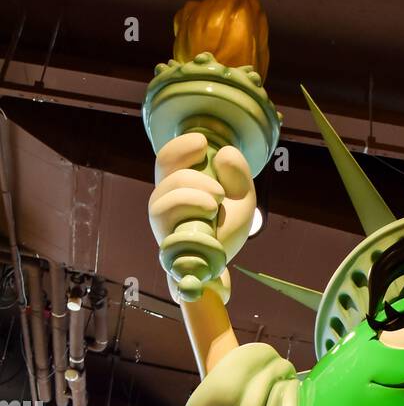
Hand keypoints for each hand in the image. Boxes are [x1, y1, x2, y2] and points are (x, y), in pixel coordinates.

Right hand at [148, 132, 255, 301]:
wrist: (220, 262)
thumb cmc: (226, 226)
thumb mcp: (241, 196)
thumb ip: (239, 174)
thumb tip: (224, 154)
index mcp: (178, 183)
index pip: (167, 159)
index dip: (180, 147)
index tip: (203, 144)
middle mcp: (164, 200)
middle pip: (164, 173)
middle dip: (193, 177)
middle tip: (219, 193)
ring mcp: (162, 223)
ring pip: (160, 201)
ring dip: (189, 198)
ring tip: (214, 206)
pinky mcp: (164, 245)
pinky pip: (164, 230)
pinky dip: (184, 219)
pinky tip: (207, 221)